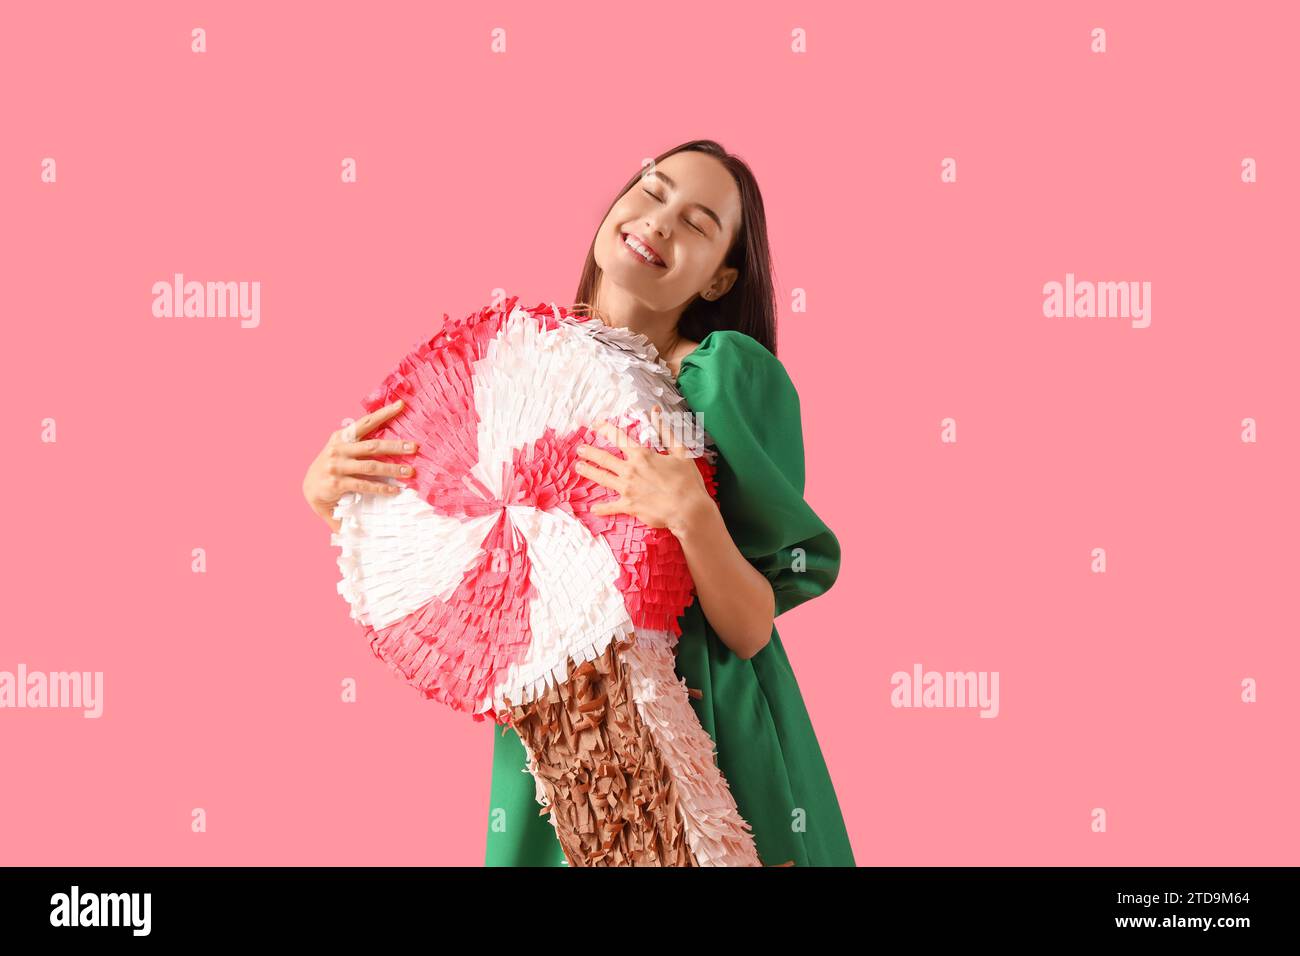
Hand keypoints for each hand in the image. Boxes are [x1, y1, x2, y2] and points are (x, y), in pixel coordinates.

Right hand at [302, 398, 418, 525]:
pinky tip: (394, 489)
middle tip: (414, 447)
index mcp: (342, 436)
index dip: (384, 413)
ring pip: (371, 466)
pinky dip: (381, 487)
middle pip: (373, 446)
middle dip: (396, 446)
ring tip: (410, 472)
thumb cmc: (334, 466)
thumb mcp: (342, 449)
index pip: (366, 422)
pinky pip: (364, 485)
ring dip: (393, 469)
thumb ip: (360, 442)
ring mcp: (337, 466)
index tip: (401, 405)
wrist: (311, 488)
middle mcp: (338, 449)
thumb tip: (390, 437)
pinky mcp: (337, 483)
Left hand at [573, 406, 711, 537]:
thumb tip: (656, 411)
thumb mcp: (680, 451)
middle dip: (590, 452)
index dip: (605, 429)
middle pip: (604, 458)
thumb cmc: (686, 480)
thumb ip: (666, 431)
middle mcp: (630, 470)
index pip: (619, 438)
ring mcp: (627, 488)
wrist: (688, 509)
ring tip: (578, 467)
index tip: (595, 424)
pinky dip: (602, 508)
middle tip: (580, 449)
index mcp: (642, 455)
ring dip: (589, 472)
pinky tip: (593, 509)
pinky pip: (611, 507)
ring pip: (602, 478)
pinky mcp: (629, 506)